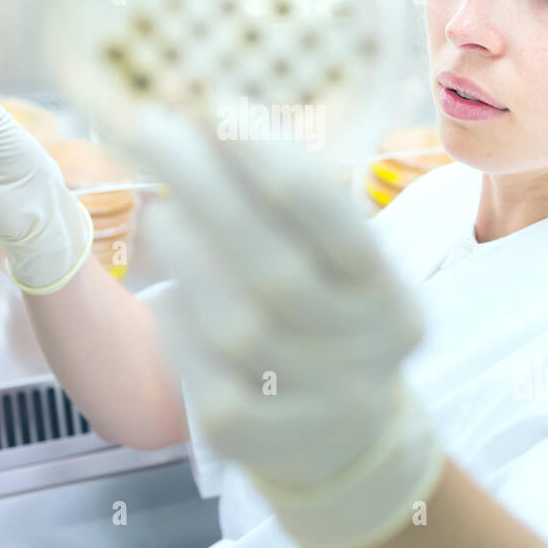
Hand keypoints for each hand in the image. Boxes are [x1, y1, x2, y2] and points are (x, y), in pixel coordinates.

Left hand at [131, 107, 445, 547]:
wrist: (340, 442)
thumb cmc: (326, 321)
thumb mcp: (336, 269)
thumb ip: (290, 209)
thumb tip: (214, 117)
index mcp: (394, 300)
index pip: (338, 225)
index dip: (275, 165)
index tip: (219, 104)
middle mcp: (368, 356)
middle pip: (278, 272)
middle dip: (209, 190)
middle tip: (154, 129)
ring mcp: (315, 406)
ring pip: (237, 326)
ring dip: (188, 254)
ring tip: (164, 213)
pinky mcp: (255, 442)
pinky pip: (203, 375)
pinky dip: (178, 324)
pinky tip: (172, 294)